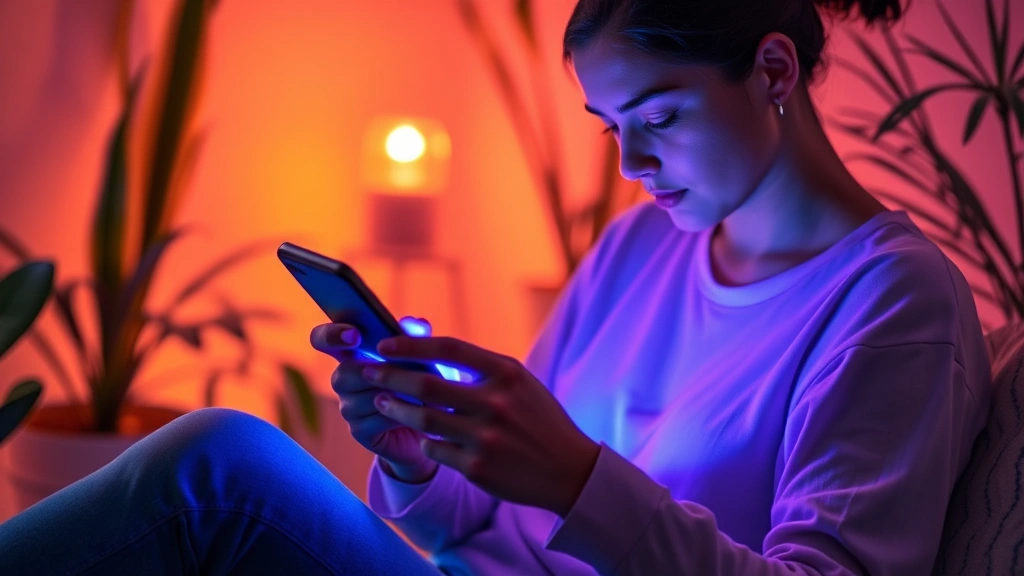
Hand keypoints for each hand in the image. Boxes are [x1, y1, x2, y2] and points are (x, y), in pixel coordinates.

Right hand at [309, 317, 438, 482]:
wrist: (433, 424)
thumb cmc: (423, 383)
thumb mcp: (423, 356)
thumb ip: (417, 336)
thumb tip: (414, 323)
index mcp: (352, 353)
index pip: (323, 339)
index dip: (331, 335)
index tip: (355, 336)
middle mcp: (344, 379)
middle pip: (342, 373)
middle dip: (374, 373)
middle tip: (401, 373)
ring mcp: (348, 406)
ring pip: (361, 397)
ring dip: (393, 393)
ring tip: (419, 393)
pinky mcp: (359, 430)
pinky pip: (375, 417)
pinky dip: (400, 412)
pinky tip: (416, 411)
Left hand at [364, 335, 600, 516]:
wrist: (569, 469)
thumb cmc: (538, 418)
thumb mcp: (519, 382)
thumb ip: (480, 366)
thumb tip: (427, 348)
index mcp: (506, 373)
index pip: (448, 348)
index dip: (410, 345)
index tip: (383, 344)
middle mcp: (495, 403)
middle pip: (426, 384)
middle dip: (389, 376)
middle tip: (368, 373)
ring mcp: (485, 437)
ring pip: (423, 419)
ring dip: (395, 409)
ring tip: (383, 402)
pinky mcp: (477, 467)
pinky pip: (434, 449)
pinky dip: (423, 440)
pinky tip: (420, 435)